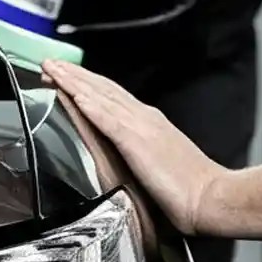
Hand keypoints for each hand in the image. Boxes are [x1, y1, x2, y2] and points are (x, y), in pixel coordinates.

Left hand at [42, 59, 224, 234]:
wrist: (214, 198)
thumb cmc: (191, 189)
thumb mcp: (160, 162)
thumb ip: (142, 151)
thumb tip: (128, 152)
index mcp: (149, 123)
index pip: (111, 96)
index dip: (85, 84)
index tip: (62, 76)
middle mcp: (144, 119)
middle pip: (102, 89)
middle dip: (73, 75)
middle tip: (48, 64)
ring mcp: (142, 129)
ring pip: (101, 97)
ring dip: (74, 82)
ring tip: (53, 70)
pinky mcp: (140, 145)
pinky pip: (110, 122)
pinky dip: (92, 107)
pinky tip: (76, 97)